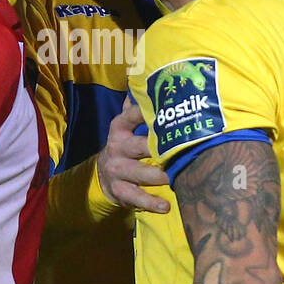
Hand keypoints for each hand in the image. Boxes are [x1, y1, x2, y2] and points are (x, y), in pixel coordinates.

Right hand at [96, 98, 170, 213]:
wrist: (104, 174)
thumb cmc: (126, 145)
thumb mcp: (126, 125)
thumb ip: (136, 106)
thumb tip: (143, 77)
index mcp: (120, 128)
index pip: (131, 116)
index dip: (146, 111)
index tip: (166, 107)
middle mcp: (117, 147)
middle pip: (139, 146)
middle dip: (158, 148)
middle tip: (180, 148)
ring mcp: (117, 170)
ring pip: (139, 173)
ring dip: (158, 175)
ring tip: (175, 177)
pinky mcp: (119, 190)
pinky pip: (135, 197)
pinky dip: (150, 202)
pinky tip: (166, 206)